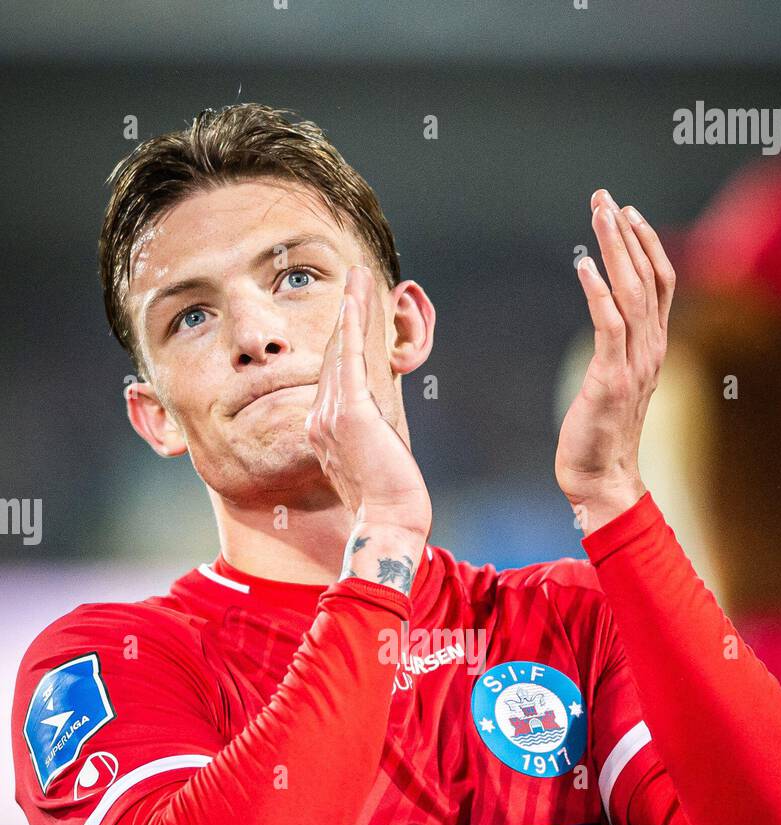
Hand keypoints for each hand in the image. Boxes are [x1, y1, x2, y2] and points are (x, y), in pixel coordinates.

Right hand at [305, 265, 431, 540]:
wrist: (389, 522)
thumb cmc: (386, 503)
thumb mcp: (371, 464)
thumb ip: (366, 443)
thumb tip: (375, 438)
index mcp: (323, 430)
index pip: (333, 376)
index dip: (341, 341)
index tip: (352, 313)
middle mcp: (320, 418)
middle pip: (333, 355)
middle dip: (346, 315)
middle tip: (355, 279)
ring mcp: (332, 414)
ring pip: (340, 349)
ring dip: (351, 308)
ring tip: (359, 276)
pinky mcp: (351, 412)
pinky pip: (348, 359)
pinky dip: (351, 326)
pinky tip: (355, 299)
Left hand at [555, 190, 675, 532]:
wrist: (602, 479)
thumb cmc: (601, 435)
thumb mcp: (615, 382)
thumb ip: (617, 350)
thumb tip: (608, 323)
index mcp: (653, 347)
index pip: (660, 282)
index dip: (646, 244)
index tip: (627, 212)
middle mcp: (650, 349)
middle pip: (648, 277)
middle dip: (628, 233)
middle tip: (606, 198)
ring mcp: (634, 364)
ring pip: (633, 293)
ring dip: (615, 250)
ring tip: (600, 215)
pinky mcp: (611, 380)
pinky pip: (608, 327)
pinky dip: (599, 293)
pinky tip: (584, 266)